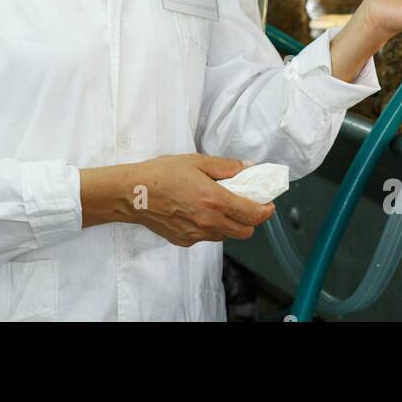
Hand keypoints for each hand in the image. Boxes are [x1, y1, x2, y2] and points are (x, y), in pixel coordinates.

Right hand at [126, 154, 274, 246]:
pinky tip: (198, 212)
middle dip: (251, 220)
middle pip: (245, 232)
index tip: (268, 204)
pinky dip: (211, 228)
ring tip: (220, 207)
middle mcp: (208, 222)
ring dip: (231, 225)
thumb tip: (248, 167)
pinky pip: (207, 237)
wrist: (132, 193)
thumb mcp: (196, 161)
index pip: (253, 214)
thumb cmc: (161, 174)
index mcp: (214, 200)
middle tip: (246, 205)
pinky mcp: (185, 241)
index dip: (266, 210)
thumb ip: (226, 166)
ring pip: (226, 236)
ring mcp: (196, 234)